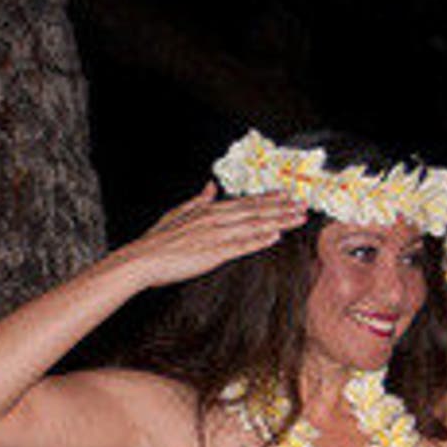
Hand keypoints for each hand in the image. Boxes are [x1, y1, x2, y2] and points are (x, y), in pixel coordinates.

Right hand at [107, 187, 304, 288]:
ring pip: (253, 225)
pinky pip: (241, 245)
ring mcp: (215, 236)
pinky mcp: (213, 253)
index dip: (269, 198)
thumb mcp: (178, 213)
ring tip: (298, 218)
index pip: (245, 202)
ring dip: (278, 221)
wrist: (142, 260)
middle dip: (282, 207)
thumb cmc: (157, 241)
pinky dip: (259, 240)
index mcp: (209, 210)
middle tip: (304, 204)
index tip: (287, 195)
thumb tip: (210, 187)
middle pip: (255, 211)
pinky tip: (275, 236)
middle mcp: (216, 219)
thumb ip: (198, 200)